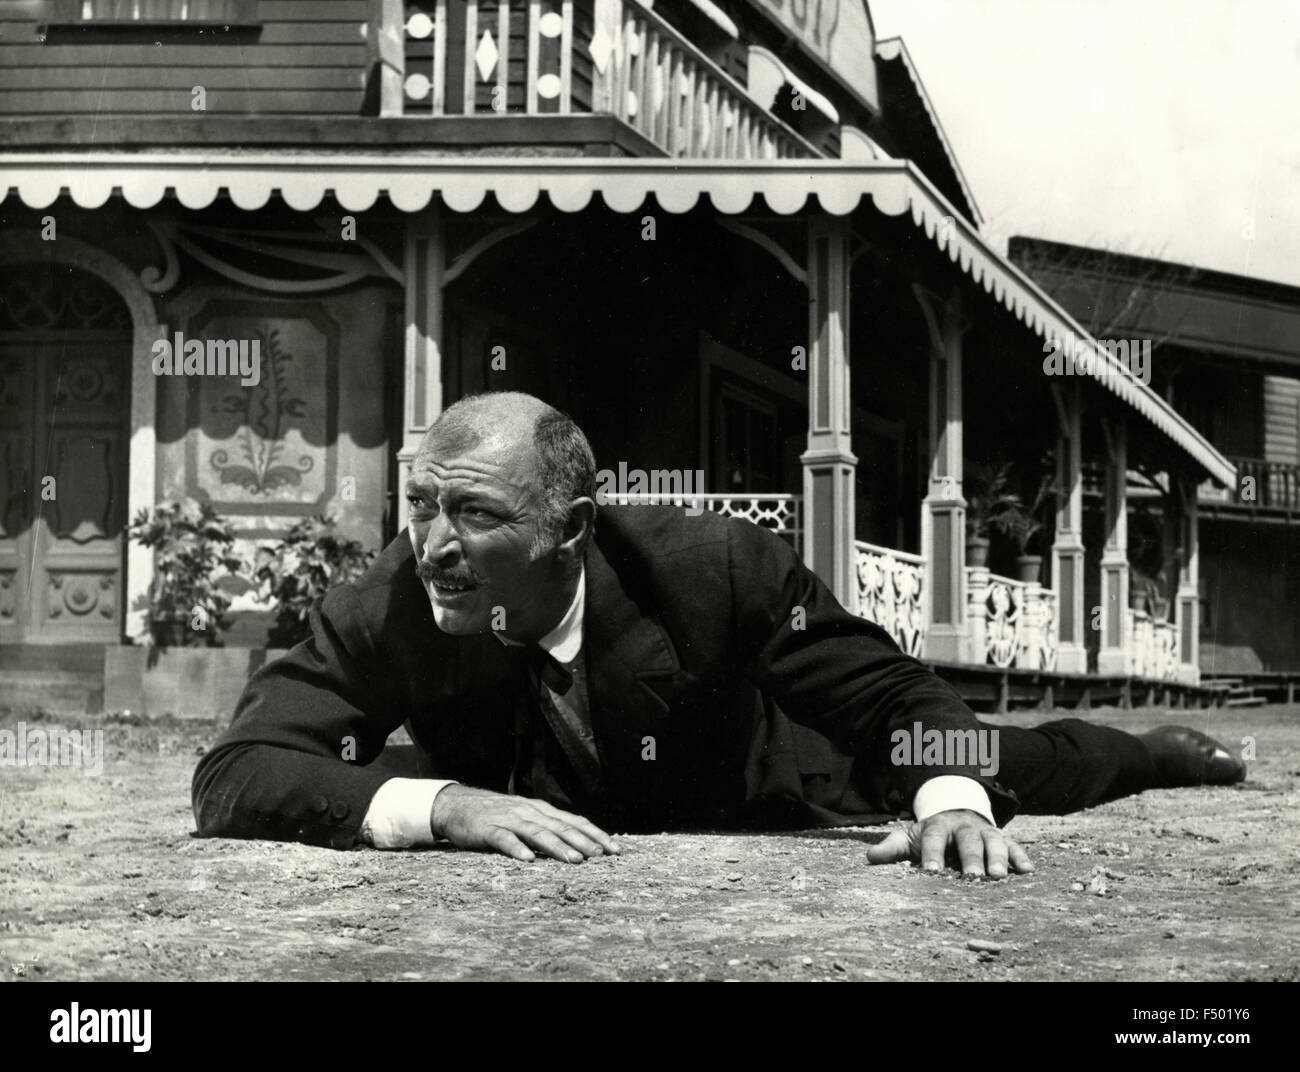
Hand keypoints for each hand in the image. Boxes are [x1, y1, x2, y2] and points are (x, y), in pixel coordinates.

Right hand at [431, 785, 620, 863]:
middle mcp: (529, 812)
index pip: (574, 821)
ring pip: (537, 832)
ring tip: (574, 860)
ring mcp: (508, 819)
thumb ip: (547, 827)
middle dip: (583, 841)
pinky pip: (504, 840)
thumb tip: (577, 843)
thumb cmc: (496, 815)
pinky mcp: (488, 829)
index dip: (595, 834)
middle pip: (560, 826)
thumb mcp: (525, 817)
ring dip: (557, 846)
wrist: (457, 805)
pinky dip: (517, 849)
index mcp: (540, 810)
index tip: (615, 849)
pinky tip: (528, 860)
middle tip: (601, 856)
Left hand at [866, 809, 1033, 878]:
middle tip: (972, 878)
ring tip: (1000, 877)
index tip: (931, 872)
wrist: (953, 812)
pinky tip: (1028, 870)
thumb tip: (870, 858)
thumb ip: (892, 848)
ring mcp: (985, 832)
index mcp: (937, 827)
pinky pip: (1014, 846)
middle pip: (968, 841)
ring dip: (998, 858)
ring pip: (994, 842)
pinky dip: (1021, 857)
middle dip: (970, 859)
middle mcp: (963, 827)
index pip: (934, 840)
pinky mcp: (1002, 838)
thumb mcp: (908, 837)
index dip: (932, 855)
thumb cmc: (929, 834)